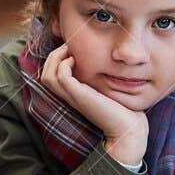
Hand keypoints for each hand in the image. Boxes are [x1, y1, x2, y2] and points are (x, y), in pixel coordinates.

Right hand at [39, 43, 147, 165]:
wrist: (129, 129)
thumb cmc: (124, 110)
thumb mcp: (109, 90)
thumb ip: (102, 79)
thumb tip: (108, 63)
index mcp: (73, 95)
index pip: (51, 76)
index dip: (56, 60)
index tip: (72, 49)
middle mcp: (69, 96)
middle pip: (45, 74)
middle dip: (53, 55)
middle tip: (69, 46)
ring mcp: (73, 97)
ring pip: (48, 75)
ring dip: (56, 57)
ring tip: (71, 50)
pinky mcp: (80, 97)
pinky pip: (60, 77)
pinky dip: (63, 65)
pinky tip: (76, 60)